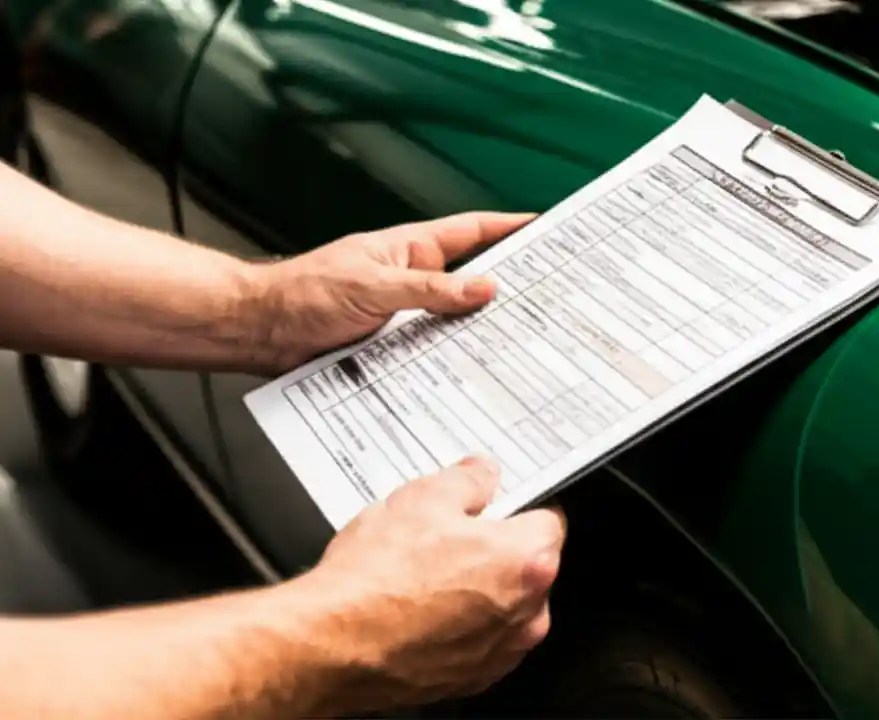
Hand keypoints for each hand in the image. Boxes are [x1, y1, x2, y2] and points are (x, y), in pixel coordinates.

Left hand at [247, 211, 533, 373]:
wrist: (261, 333)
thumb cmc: (302, 295)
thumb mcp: (373, 287)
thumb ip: (429, 289)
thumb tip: (483, 287)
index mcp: (409, 249)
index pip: (471, 231)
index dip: (509, 227)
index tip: (545, 226)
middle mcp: (411, 280)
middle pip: (472, 279)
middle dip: (507, 285)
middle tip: (546, 293)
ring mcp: (404, 314)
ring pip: (455, 321)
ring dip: (479, 330)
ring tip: (518, 339)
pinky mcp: (394, 346)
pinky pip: (433, 350)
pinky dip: (452, 358)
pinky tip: (472, 370)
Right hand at [292, 456, 565, 713]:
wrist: (334, 644)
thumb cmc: (377, 580)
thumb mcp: (423, 499)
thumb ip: (468, 481)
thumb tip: (482, 475)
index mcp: (528, 560)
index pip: (547, 520)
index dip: (514, 508)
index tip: (490, 508)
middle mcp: (527, 612)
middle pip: (528, 566)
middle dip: (495, 551)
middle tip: (446, 540)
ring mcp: (502, 650)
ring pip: (503, 606)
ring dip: (477, 592)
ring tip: (424, 577)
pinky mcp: (474, 678)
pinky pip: (479, 641)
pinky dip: (460, 628)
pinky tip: (420, 611)